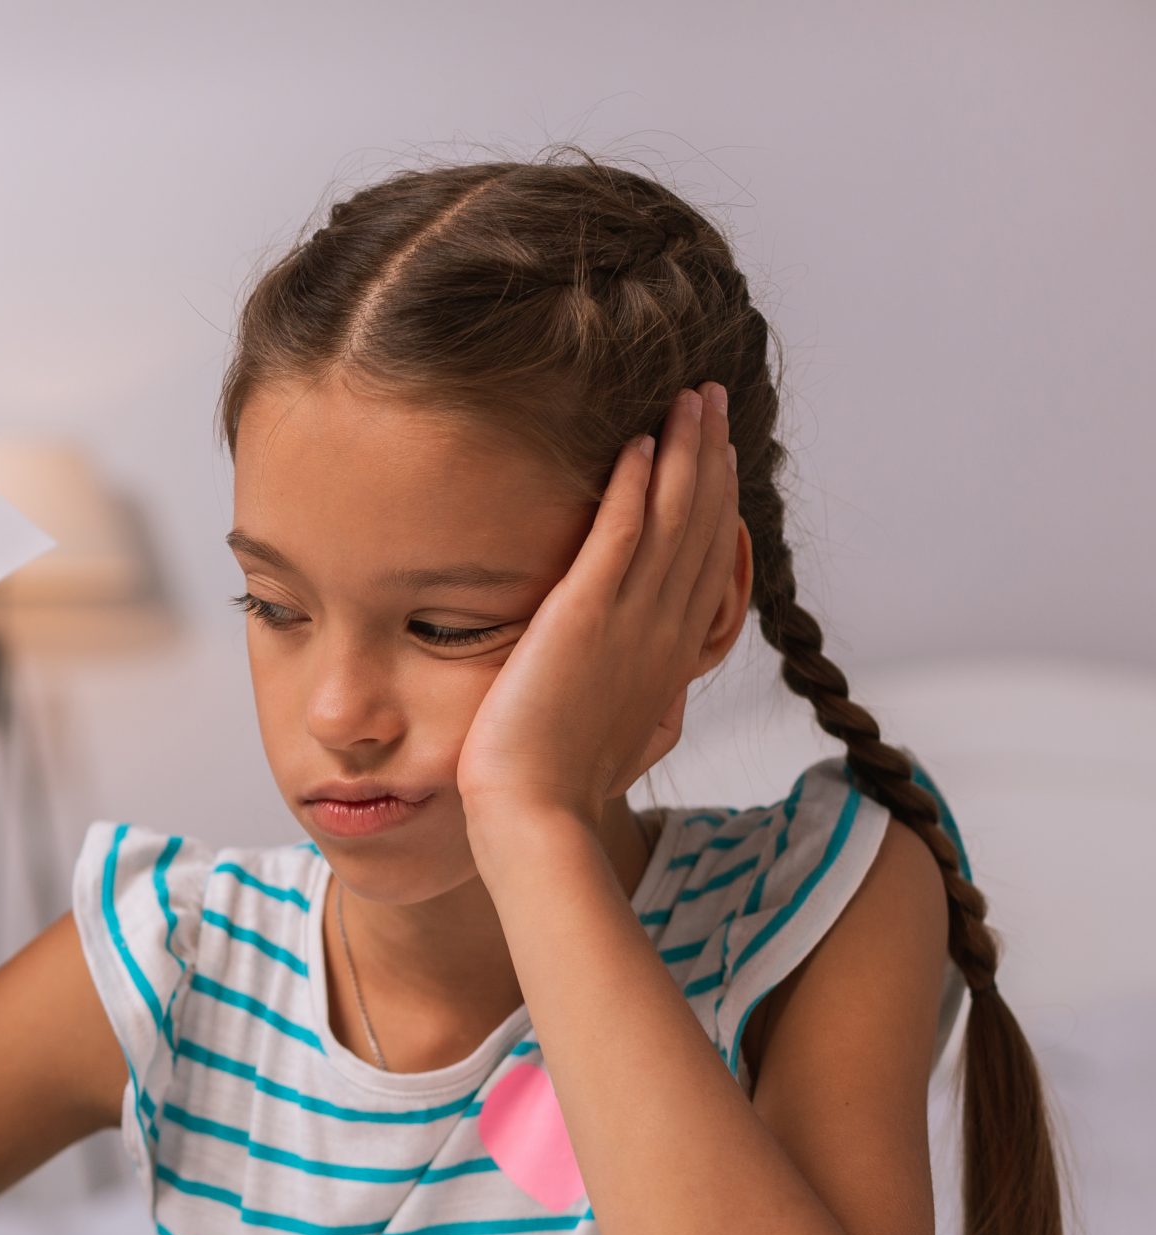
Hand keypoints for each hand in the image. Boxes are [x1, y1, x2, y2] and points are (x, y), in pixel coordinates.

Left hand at [456, 383, 743, 836]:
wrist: (535, 817)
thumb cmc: (564, 790)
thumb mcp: (624, 742)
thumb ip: (649, 710)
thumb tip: (666, 706)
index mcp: (670, 658)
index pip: (704, 562)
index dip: (715, 501)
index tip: (718, 453)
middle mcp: (662, 631)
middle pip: (700, 524)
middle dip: (710, 455)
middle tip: (714, 398)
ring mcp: (628, 622)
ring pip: (670, 518)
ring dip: (683, 451)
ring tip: (691, 398)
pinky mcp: (583, 617)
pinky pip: (617, 537)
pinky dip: (633, 488)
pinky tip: (639, 441)